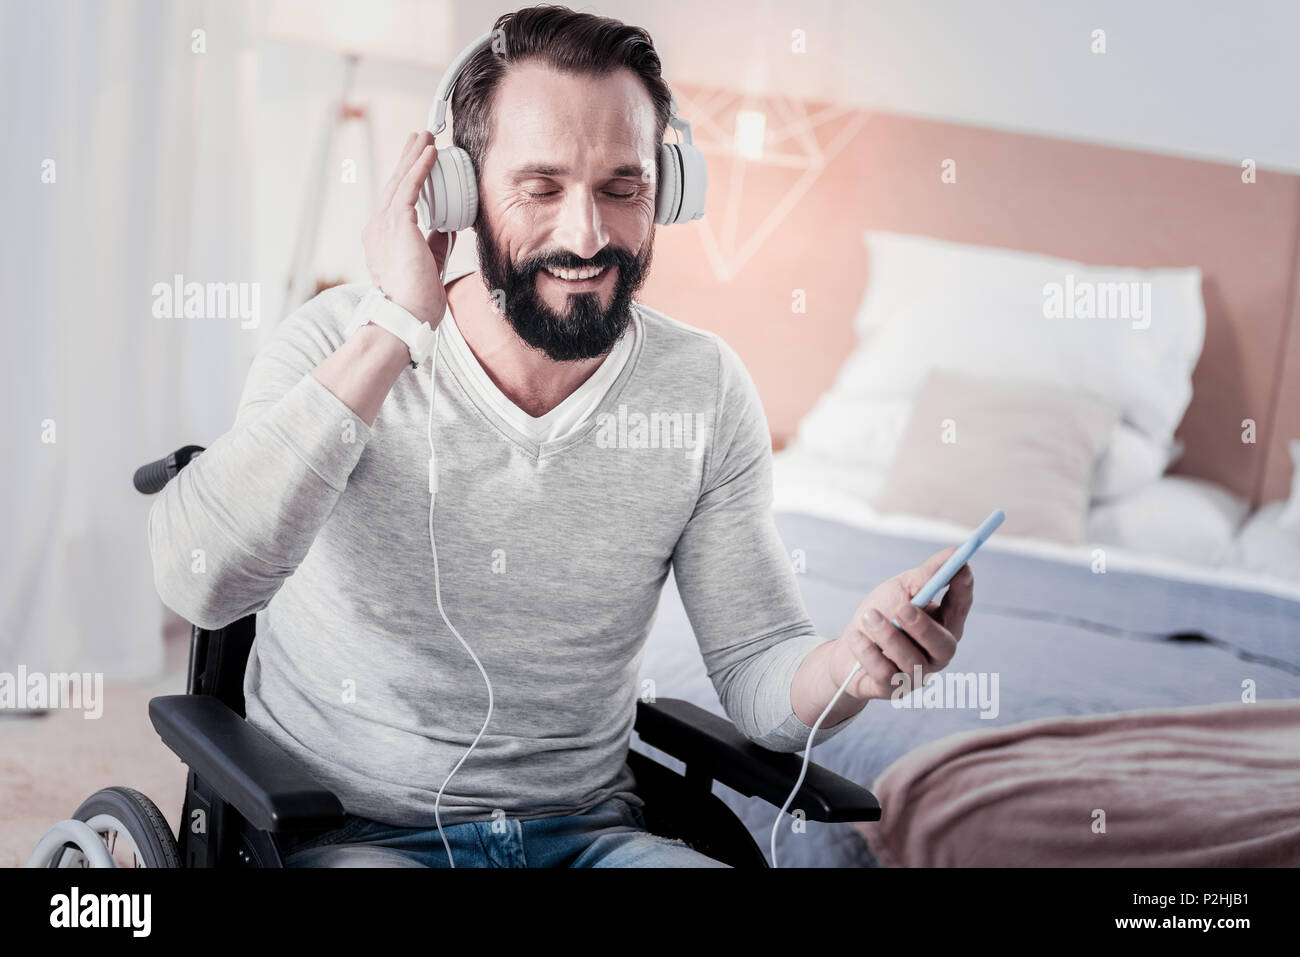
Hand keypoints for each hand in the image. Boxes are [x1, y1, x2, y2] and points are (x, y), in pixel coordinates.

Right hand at [361, 131, 452, 326]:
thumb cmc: (416, 300)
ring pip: (400, 181)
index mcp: (381, 239)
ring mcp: (383, 224)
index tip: (417, 165)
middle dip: (407, 159)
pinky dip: (421, 166)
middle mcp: (377, 228)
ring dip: (414, 155)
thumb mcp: (428, 263)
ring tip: (426, 136)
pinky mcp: (397, 224)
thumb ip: (435, 242)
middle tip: (419, 138)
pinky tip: (431, 152)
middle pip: (394, 185)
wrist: (406, 315)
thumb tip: (447, 224)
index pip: (395, 203)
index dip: (407, 181)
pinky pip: (409, 187)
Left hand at [830, 546, 974, 701]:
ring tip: (868, 615)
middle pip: (943, 645)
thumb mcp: (900, 590)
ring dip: (887, 635)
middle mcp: (936, 654)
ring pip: (910, 659)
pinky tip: (857, 637)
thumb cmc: (879, 616)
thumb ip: (926, 575)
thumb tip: (955, 552)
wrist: (846, 652)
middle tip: (903, 608)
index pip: (960, 608)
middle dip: (923, 626)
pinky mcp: (892, 690)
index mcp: (943, 626)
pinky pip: (884, 674)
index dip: (963, 589)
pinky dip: (868, 652)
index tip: (961, 567)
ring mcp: (916, 675)